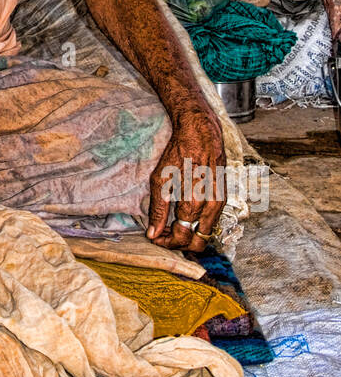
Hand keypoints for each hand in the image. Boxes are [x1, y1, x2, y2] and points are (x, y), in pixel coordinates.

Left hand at [147, 105, 226, 253]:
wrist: (201, 133)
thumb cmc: (178, 153)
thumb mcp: (161, 180)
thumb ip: (158, 210)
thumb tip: (153, 234)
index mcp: (193, 203)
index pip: (182, 238)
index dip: (166, 242)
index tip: (156, 238)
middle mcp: (210, 206)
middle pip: (196, 242)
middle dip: (179, 243)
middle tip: (164, 235)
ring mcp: (220, 203)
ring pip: (206, 234)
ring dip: (189, 235)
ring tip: (172, 226)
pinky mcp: (224, 197)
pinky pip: (212, 221)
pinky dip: (198, 224)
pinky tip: (185, 216)